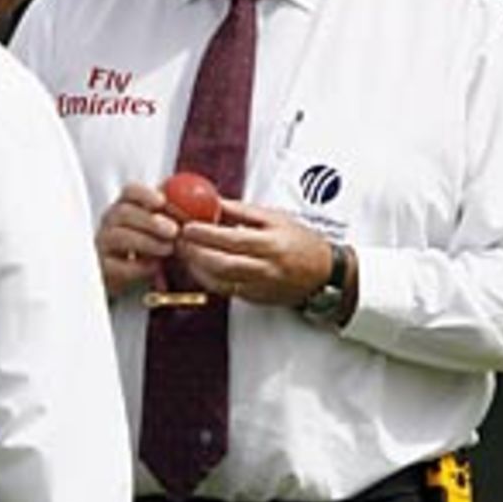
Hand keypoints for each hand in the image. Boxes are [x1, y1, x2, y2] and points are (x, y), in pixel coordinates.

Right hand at [96, 184, 176, 298]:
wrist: (131, 283)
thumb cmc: (151, 251)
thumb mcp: (165, 232)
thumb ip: (179, 219)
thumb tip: (209, 207)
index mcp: (126, 207)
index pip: (130, 191)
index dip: (146, 194)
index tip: (162, 201)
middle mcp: (110, 223)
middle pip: (124, 212)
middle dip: (150, 220)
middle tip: (173, 230)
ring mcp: (103, 246)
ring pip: (119, 236)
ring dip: (146, 241)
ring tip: (167, 249)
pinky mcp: (103, 270)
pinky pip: (118, 265)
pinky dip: (138, 266)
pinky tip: (154, 267)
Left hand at [176, 198, 336, 305]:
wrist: (323, 272)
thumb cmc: (302, 242)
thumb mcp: (275, 218)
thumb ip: (243, 212)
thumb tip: (215, 203)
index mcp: (271, 244)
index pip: (233, 240)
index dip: (207, 234)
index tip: (188, 227)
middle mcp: (265, 268)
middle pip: (222, 264)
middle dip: (196, 253)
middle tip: (180, 241)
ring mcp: (260, 286)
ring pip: (220, 281)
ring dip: (197, 268)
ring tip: (185, 253)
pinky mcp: (255, 298)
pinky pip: (226, 290)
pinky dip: (208, 279)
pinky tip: (199, 268)